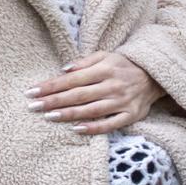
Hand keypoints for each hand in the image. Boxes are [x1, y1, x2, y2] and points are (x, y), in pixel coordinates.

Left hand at [26, 51, 163, 134]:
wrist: (153, 75)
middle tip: (33, 106)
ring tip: (49, 117)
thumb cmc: (122, 65)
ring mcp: (121, 102)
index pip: (71, 79)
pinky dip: (93, 127)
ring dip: (68, 114)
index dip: (51, 85)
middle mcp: (111, 85)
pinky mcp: (130, 115)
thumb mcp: (105, 56)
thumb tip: (63, 70)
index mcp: (103, 69)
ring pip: (91, 110)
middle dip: (54, 100)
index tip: (32, 91)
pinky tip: (76, 129)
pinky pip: (110, 124)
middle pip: (78, 95)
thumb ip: (84, 62)